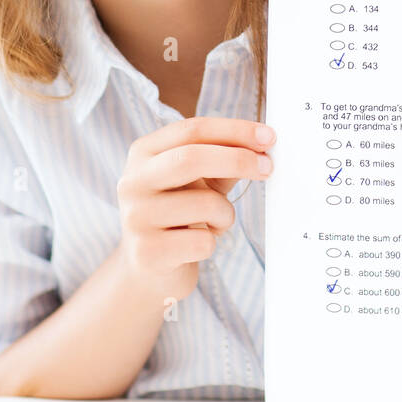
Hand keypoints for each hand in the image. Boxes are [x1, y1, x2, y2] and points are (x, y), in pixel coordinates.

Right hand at [115, 117, 274, 301]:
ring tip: (217, 222)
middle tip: (267, 167)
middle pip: (191, 159)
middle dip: (237, 160)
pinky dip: (213, 242)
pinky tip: (198, 244)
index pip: (191, 130)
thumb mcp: (198, 182)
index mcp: (143, 154)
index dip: (234, 130)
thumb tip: (261, 145)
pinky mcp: (147, 253)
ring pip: (204, 204)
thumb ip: (223, 160)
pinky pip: (202, 242)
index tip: (268, 137)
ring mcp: (136, 218)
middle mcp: (133, 181)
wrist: (147, 270)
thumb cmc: (178, 217)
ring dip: (226, 213)